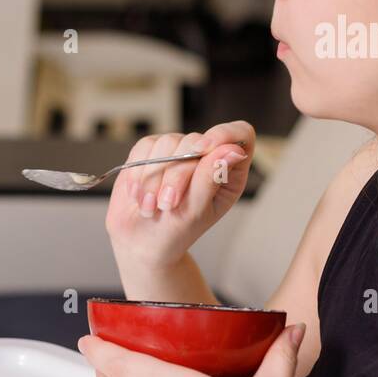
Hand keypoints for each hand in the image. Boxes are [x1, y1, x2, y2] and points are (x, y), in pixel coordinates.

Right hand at [104, 121, 254, 269]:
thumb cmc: (175, 232)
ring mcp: (177, 153)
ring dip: (152, 178)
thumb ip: (211, 177)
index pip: (240, 135)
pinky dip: (138, 173)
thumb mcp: (197, 210)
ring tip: (150, 206)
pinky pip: (144, 147)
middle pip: (194, 140)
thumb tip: (232, 150)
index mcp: (228, 172)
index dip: (223, 135)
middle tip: (166, 204)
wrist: (142, 241)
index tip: (201, 150)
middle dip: (175, 174)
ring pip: (166, 143)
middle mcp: (204, 158)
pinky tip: (138, 195)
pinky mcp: (151, 153)